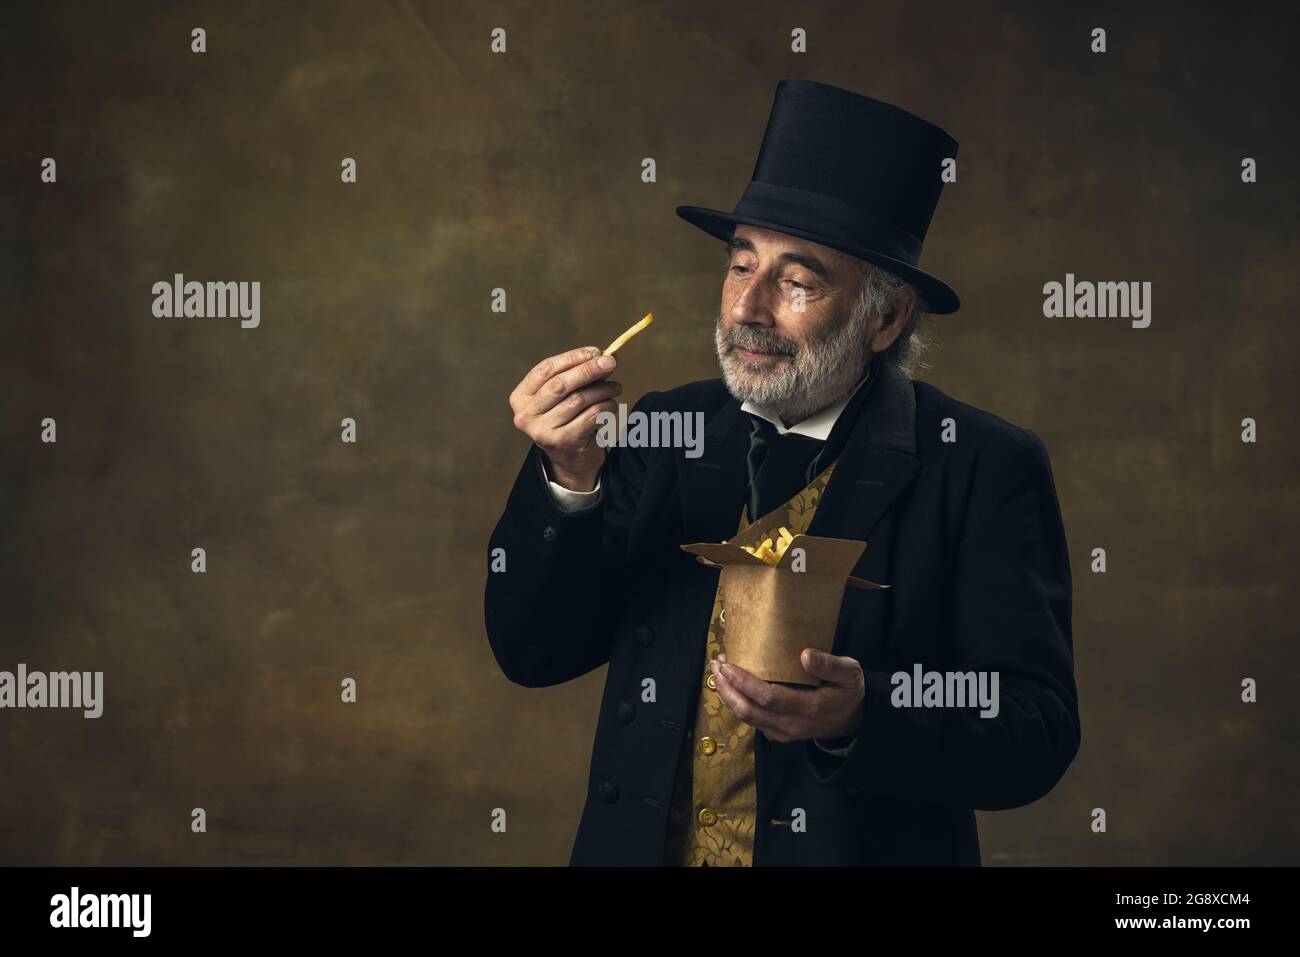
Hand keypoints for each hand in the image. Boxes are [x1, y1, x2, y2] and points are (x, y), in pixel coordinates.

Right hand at [509, 346, 621, 490]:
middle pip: (561, 384)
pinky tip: (610, 405)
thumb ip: (577, 376)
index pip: (545, 369)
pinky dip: (605, 407)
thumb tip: (603, 356)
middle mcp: (526, 415)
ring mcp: (542, 431)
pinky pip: (590, 416)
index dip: (572, 358)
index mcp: (520, 397)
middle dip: (589, 370)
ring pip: (578, 399)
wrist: (570, 461)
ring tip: (616, 387)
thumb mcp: (564, 397)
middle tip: (610, 362)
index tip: (594, 351)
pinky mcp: (563, 442)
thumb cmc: (567, 421)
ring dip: (602, 389)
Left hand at [710, 649, 864, 744]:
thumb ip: (829, 665)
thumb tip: (805, 655)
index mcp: (809, 708)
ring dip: (728, 695)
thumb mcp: (850, 674)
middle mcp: (792, 724)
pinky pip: (752, 719)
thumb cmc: (849, 692)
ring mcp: (783, 732)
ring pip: (746, 718)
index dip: (744, 682)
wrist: (853, 722)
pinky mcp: (778, 732)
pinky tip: (732, 684)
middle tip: (717, 665)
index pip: (768, 698)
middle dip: (728, 688)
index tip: (728, 665)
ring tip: (719, 671)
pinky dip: (737, 702)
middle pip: (749, 711)